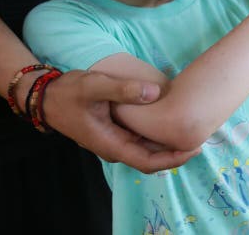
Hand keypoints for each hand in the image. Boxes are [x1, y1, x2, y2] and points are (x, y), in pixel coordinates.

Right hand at [42, 70, 200, 172]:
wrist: (45, 96)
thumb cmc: (69, 92)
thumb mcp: (95, 86)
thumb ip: (124, 90)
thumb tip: (155, 94)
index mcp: (111, 144)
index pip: (148, 162)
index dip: (174, 159)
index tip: (195, 148)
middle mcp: (114, 147)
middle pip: (151, 158)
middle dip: (176, 151)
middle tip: (202, 135)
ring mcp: (114, 140)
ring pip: (146, 149)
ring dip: (167, 143)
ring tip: (191, 128)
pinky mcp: (114, 132)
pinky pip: (140, 139)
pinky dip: (156, 134)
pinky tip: (170, 120)